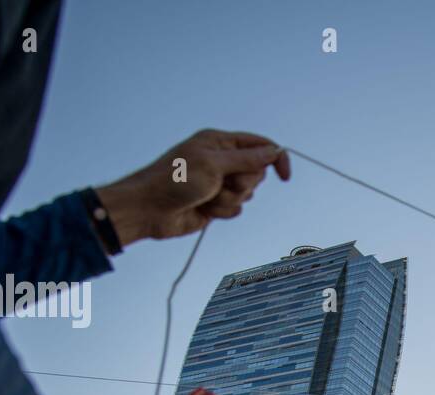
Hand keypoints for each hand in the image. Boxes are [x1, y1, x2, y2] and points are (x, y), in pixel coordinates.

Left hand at [95, 130, 290, 245]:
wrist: (150, 210)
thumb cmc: (174, 180)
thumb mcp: (213, 164)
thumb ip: (246, 159)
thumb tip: (273, 151)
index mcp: (220, 143)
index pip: (259, 145)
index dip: (275, 158)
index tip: (285, 175)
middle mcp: (222, 161)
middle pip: (256, 173)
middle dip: (243, 183)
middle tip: (221, 184)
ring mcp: (219, 183)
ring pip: (247, 194)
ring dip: (229, 200)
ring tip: (206, 198)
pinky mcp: (216, 204)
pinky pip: (236, 209)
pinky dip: (223, 212)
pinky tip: (204, 209)